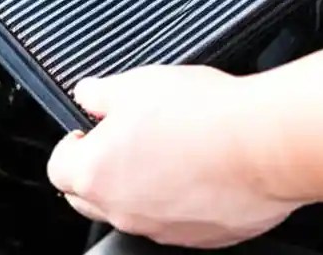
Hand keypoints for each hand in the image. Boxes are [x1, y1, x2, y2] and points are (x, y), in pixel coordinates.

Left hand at [45, 66, 304, 247]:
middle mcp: (124, 210)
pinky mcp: (202, 237)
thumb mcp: (135, 84)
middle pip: (89, 198)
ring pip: (133, 211)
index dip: (69, 145)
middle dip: (95, 170)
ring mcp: (162, 229)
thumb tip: (88, 94)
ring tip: (167, 149)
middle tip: (119, 141)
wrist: (264, 145)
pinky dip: (179, 200)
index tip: (86, 131)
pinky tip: (200, 170)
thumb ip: (100, 93)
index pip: (58, 168)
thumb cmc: (202, 115)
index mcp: (95, 173)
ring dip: (138, 186)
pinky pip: (176, 221)